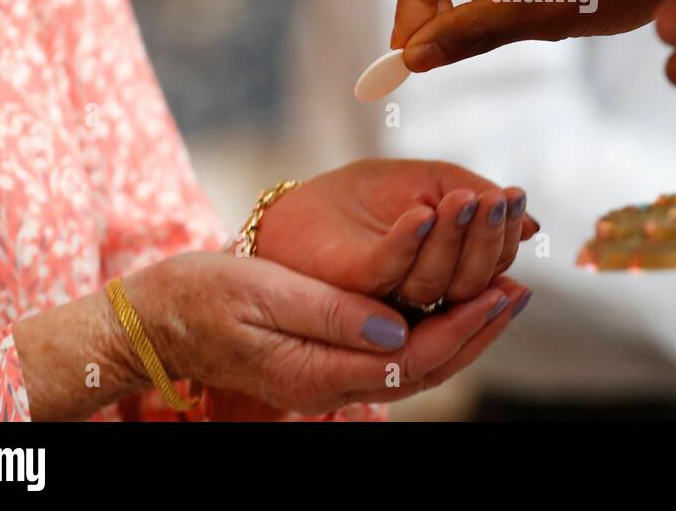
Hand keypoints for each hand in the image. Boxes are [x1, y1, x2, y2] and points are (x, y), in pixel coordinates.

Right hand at [15, 252, 529, 419]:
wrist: (157, 318)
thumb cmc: (204, 295)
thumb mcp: (264, 294)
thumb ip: (332, 314)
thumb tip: (398, 329)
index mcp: (316, 370)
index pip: (410, 359)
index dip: (462, 327)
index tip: (501, 291)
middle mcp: (327, 385)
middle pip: (422, 371)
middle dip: (475, 333)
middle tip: (519, 292)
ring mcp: (325, 379)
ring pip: (411, 369)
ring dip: (460, 334)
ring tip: (499, 295)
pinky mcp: (322, 362)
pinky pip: (391, 358)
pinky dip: (430, 332)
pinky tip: (448, 303)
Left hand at [256, 159, 539, 306]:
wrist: (306, 202)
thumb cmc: (372, 194)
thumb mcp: (433, 184)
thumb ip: (478, 198)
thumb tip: (532, 224)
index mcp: (451, 275)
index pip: (492, 264)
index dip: (505, 233)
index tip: (514, 196)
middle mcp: (425, 298)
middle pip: (472, 280)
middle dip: (488, 238)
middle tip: (497, 200)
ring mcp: (388, 299)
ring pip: (435, 281)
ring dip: (453, 237)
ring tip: (463, 199)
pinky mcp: (352, 287)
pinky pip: (387, 270)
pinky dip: (408, 241)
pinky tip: (422, 212)